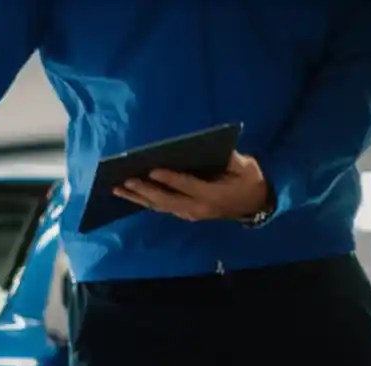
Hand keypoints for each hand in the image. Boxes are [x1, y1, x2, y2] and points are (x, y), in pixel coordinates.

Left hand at [113, 151, 270, 221]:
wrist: (254, 204)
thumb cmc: (248, 179)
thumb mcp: (246, 166)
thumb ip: (230, 159)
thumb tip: (210, 146)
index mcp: (213, 195)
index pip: (188, 186)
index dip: (170, 179)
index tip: (152, 170)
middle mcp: (198, 208)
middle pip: (166, 200)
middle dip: (145, 191)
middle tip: (125, 181)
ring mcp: (189, 214)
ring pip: (159, 206)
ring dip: (137, 198)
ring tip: (116, 189)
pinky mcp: (184, 214)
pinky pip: (161, 207)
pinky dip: (144, 201)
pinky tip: (128, 194)